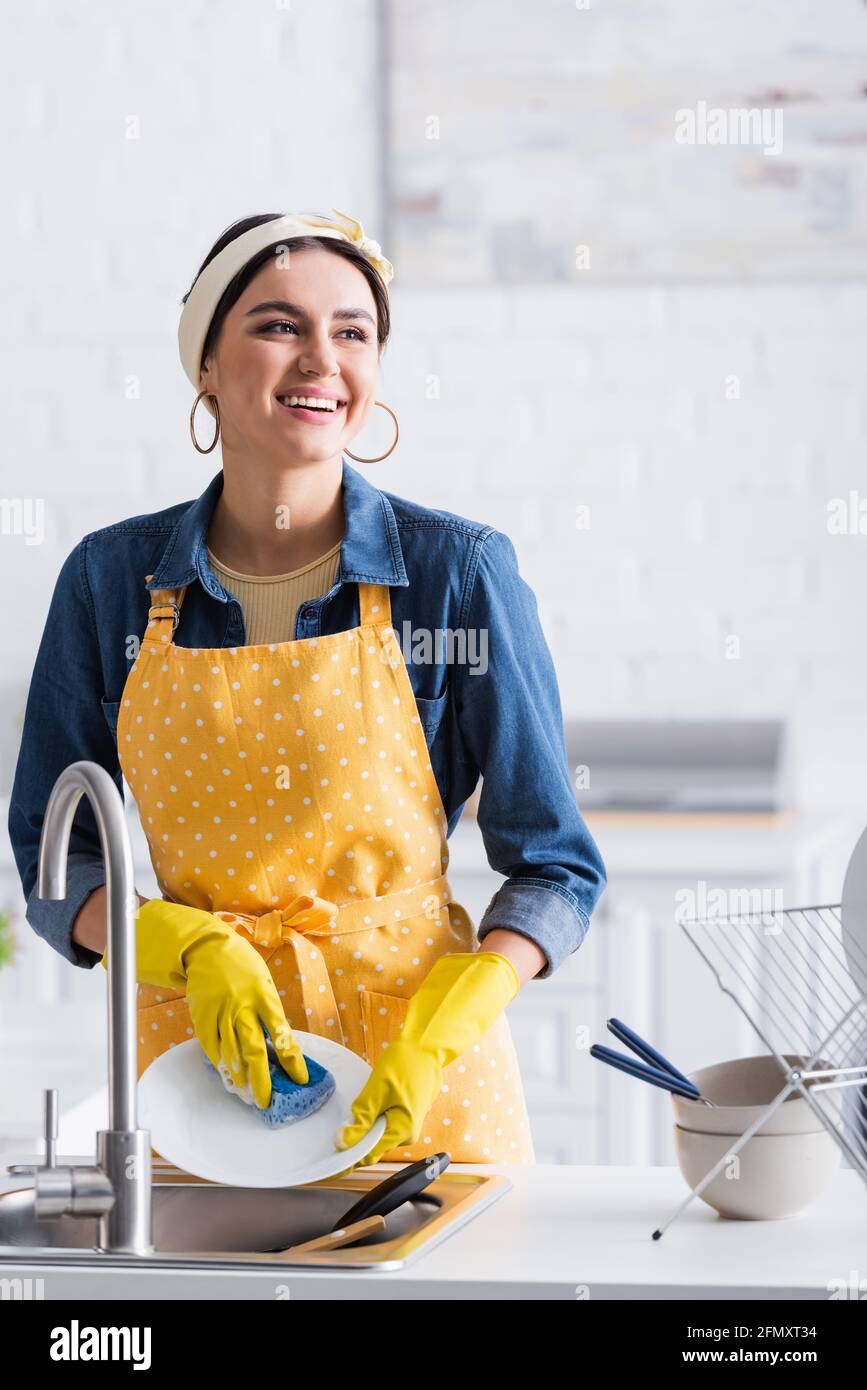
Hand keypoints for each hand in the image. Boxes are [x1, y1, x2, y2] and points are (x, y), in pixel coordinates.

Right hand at [102, 898, 307, 1105]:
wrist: (208, 949)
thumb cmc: (243, 966)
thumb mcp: (264, 983)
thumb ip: (269, 1012)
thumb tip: (277, 1044)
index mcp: (265, 997)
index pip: (283, 1036)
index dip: (293, 1061)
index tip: (300, 1080)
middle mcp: (243, 1008)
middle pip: (254, 1050)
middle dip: (262, 1080)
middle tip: (266, 1100)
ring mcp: (221, 1014)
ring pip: (231, 1054)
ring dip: (240, 1077)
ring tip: (247, 1093)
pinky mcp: (202, 1017)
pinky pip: (211, 1047)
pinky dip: (220, 1063)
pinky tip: (228, 1074)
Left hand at [333, 951, 519, 1166]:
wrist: (426, 1047)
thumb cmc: (405, 1064)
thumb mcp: (378, 1089)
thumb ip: (361, 1118)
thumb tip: (342, 1142)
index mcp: (402, 1131)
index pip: (368, 1156)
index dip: (346, 1160)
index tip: (327, 1163)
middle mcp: (407, 1134)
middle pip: (372, 1148)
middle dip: (352, 1145)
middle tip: (330, 1138)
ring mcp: (407, 1126)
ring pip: (377, 1137)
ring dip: (361, 1132)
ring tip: (343, 1125)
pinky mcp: (405, 1116)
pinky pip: (383, 1126)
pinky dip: (370, 1123)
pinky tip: (360, 1114)